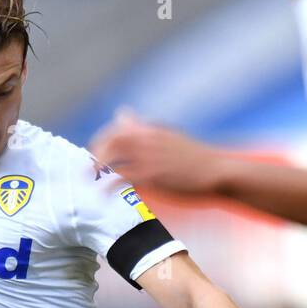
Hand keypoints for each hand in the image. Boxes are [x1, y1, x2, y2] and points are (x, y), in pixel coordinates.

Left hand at [91, 109, 220, 194]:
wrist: (217, 171)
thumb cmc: (196, 158)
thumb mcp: (169, 136)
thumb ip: (144, 128)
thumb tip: (122, 113)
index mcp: (153, 129)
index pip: (117, 127)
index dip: (102, 140)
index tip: (96, 152)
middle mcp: (149, 138)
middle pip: (111, 139)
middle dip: (96, 153)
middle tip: (89, 168)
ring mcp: (150, 155)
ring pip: (114, 156)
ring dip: (97, 167)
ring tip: (89, 179)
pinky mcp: (153, 174)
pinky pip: (123, 177)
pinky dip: (108, 185)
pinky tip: (102, 194)